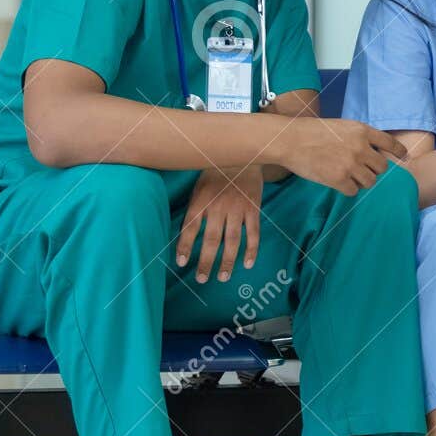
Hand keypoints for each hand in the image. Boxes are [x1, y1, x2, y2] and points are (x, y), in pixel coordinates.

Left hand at [177, 167, 263, 282]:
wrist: (242, 156)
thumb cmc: (215, 172)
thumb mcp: (198, 187)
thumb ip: (194, 208)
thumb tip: (185, 233)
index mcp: (201, 201)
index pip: (190, 228)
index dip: (185, 246)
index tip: (182, 263)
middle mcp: (219, 207)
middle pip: (212, 240)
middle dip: (206, 262)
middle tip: (202, 279)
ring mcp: (238, 209)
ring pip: (232, 241)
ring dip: (227, 261)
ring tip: (222, 277)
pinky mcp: (253, 209)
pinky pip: (253, 233)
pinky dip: (251, 250)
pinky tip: (247, 264)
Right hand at [278, 117, 406, 194]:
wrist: (289, 140)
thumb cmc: (311, 132)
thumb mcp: (340, 126)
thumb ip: (358, 138)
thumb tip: (372, 153)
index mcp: (361, 131)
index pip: (389, 143)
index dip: (399, 151)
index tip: (404, 156)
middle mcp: (360, 147)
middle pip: (381, 168)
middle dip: (373, 170)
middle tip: (359, 169)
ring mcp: (351, 164)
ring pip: (370, 182)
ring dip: (361, 181)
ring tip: (346, 175)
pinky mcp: (340, 179)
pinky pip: (354, 191)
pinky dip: (347, 189)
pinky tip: (336, 181)